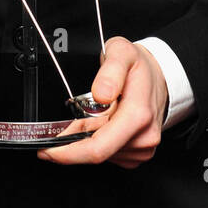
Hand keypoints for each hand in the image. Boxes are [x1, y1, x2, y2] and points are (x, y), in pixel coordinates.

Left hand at [37, 35, 168, 169]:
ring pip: (101, 154)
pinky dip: (98, 142)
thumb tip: (101, 94)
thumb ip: (111, 70)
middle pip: (95, 153)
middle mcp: (144, 137)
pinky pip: (109, 155)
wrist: (160, 76)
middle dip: (72, 144)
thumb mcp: (122, 52)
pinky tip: (102, 125)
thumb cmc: (139, 66)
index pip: (97, 148)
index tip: (47, 149)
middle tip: (59, 129)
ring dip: (87, 140)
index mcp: (138, 115)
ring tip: (90, 116)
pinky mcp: (138, 154)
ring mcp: (143, 148)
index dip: (68, 152)